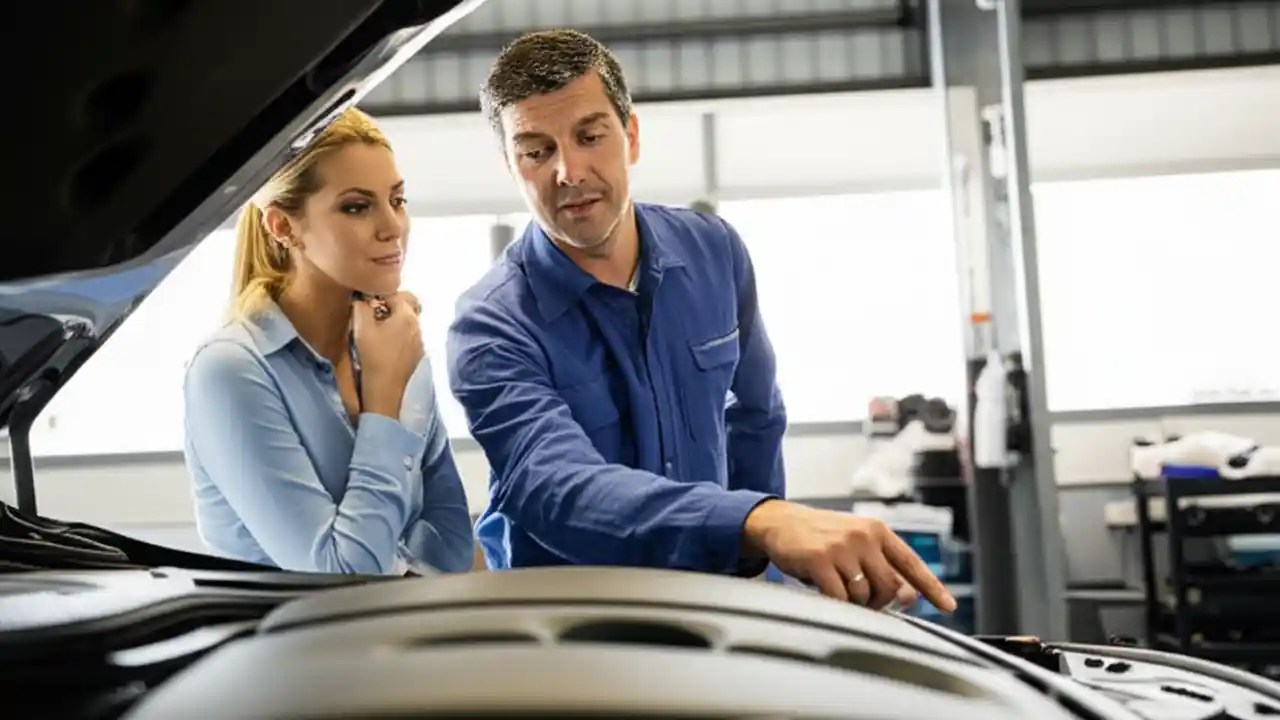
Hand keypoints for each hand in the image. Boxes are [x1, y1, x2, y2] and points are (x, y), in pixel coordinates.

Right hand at [352, 291, 423, 418]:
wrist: (385, 390)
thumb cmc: (373, 356)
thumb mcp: (361, 328)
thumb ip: (361, 306)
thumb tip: (362, 298)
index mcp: (407, 315)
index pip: (396, 294)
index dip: (380, 296)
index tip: (368, 305)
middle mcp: (418, 326)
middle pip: (405, 307)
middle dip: (390, 308)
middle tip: (372, 318)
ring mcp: (420, 342)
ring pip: (407, 323)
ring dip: (394, 323)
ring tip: (377, 333)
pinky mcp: (418, 356)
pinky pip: (408, 338)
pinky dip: (398, 337)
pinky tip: (386, 347)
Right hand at [742, 499, 955, 612]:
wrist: (779, 522)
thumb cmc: (819, 538)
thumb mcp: (854, 544)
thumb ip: (880, 565)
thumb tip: (907, 596)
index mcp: (876, 530)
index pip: (911, 562)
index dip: (931, 587)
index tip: (948, 606)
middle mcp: (864, 535)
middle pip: (889, 587)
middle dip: (877, 601)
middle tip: (859, 599)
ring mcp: (842, 546)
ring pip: (864, 595)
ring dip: (852, 602)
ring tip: (835, 586)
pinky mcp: (820, 559)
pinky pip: (839, 598)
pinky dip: (833, 603)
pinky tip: (822, 590)